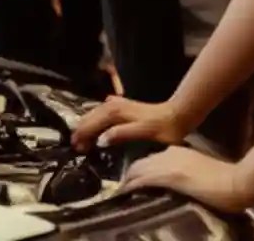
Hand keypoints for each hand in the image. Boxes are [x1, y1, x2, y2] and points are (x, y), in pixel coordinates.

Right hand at [72, 97, 189, 150]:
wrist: (177, 115)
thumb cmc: (162, 128)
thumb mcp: (144, 133)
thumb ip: (121, 134)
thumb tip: (100, 139)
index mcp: (115, 112)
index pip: (91, 124)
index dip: (82, 136)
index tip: (76, 149)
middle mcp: (112, 105)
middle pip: (89, 117)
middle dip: (81, 131)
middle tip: (76, 147)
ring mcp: (117, 104)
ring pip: (94, 114)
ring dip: (86, 126)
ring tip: (81, 140)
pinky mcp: (122, 106)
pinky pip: (101, 113)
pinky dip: (95, 120)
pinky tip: (95, 127)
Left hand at [122, 146, 253, 213]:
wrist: (237, 181)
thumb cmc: (228, 180)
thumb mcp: (204, 173)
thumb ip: (190, 176)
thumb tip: (184, 186)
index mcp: (180, 152)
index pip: (152, 160)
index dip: (141, 171)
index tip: (134, 182)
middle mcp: (170, 154)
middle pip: (141, 163)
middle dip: (129, 176)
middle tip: (121, 190)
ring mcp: (168, 163)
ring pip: (138, 170)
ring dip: (127, 182)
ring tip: (118, 195)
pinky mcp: (169, 176)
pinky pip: (142, 180)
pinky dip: (130, 187)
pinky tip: (123, 195)